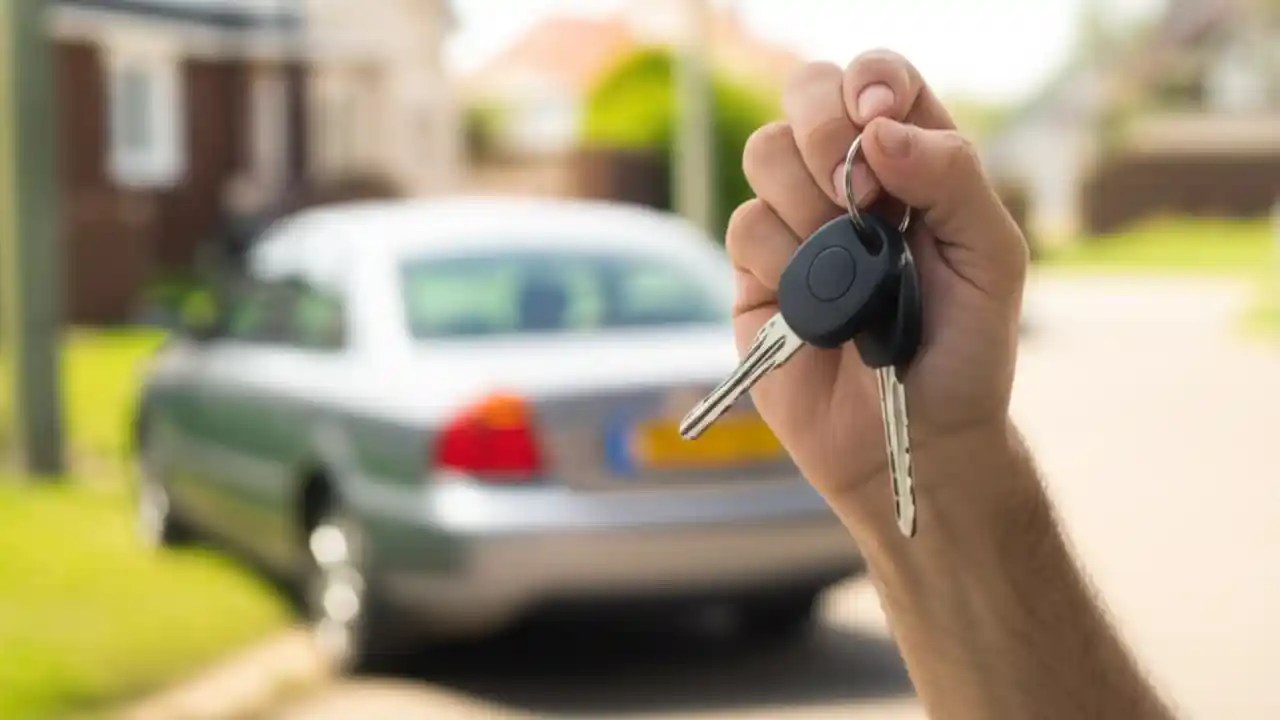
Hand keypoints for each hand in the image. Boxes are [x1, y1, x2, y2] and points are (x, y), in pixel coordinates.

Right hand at [729, 51, 1028, 506]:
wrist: (913, 443)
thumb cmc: (965, 353)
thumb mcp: (992, 259)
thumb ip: (951, 177)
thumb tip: (874, 131)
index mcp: (915, 165)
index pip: (881, 81)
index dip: (869, 83)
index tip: (875, 125)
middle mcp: (850, 185)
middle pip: (806, 93)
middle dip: (822, 129)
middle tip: (855, 194)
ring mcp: (799, 227)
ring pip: (765, 154)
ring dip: (806, 204)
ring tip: (846, 267)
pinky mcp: (756, 275)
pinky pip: (745, 227)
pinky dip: (782, 262)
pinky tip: (815, 306)